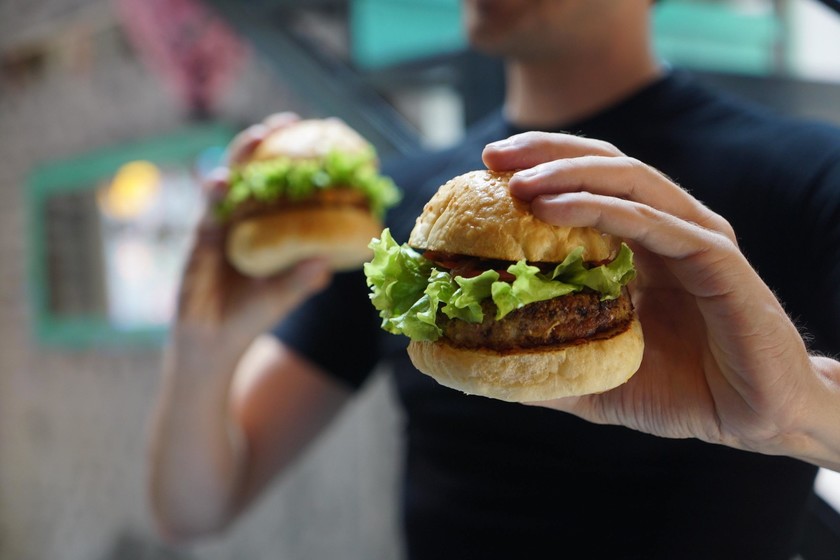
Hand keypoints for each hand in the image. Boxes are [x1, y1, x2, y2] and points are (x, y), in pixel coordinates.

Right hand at [174, 112, 330, 351]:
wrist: (214, 342)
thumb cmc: (252, 316)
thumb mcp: (283, 297)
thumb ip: (302, 280)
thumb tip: (328, 262)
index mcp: (266, 228)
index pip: (280, 186)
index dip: (294, 161)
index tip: (318, 135)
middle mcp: (244, 220)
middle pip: (253, 172)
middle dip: (265, 144)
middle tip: (285, 121)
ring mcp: (220, 227)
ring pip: (229, 182)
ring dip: (241, 157)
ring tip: (258, 137)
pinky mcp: (200, 241)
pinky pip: (207, 212)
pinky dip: (213, 195)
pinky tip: (220, 182)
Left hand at [482, 131, 839, 465]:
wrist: (756, 417)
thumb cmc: (681, 392)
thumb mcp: (597, 374)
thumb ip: (548, 362)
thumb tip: (484, 361)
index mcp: (642, 243)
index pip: (588, 184)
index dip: (539, 168)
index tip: (483, 171)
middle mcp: (668, 227)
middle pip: (605, 164)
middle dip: (546, 153)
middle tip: (491, 157)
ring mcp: (694, 237)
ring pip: (628, 180)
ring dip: (568, 174)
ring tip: (517, 182)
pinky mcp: (716, 257)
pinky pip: (652, 222)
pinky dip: (601, 208)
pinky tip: (553, 209)